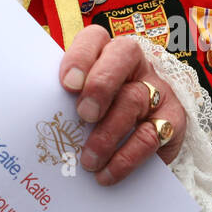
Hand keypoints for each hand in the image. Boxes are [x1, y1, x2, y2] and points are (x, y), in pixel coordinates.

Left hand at [58, 25, 186, 184]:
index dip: (81, 57)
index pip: (95, 38)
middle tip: (83, 115)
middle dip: (100, 85)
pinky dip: (125, 159)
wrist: (142, 145)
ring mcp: (157, 89)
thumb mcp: (83, 104)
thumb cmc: (101, 119)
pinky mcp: (173, 119)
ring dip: (107, 134)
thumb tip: (38, 117)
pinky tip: (107, 174)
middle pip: (123, 56)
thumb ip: (67, 102)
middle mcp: (136, 65)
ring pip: (134, 99)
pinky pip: (149, 136)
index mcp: (107, 53)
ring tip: (88, 161)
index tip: (66, 85)